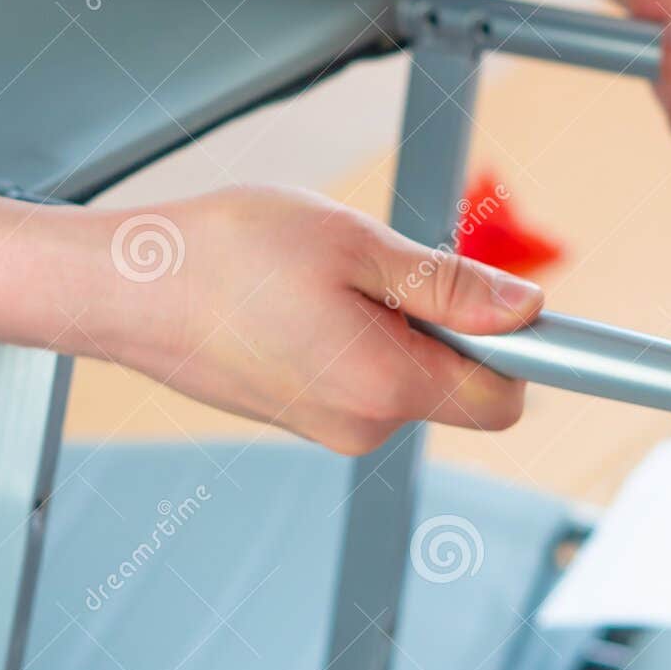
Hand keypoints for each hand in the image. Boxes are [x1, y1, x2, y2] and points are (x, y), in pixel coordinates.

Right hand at [0, 180, 543, 454]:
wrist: (123, 286)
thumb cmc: (222, 256)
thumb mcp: (354, 245)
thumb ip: (448, 286)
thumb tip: (527, 311)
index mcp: (384, 386)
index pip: (507, 397)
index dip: (534, 349)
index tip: (547, 314)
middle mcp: (360, 425)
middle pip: (459, 385)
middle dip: (449, 324)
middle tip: (387, 261)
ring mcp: (325, 424)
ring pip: (408, 375)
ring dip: (395, 323)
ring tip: (326, 273)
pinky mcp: (298, 412)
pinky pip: (362, 375)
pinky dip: (357, 334)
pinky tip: (301, 294)